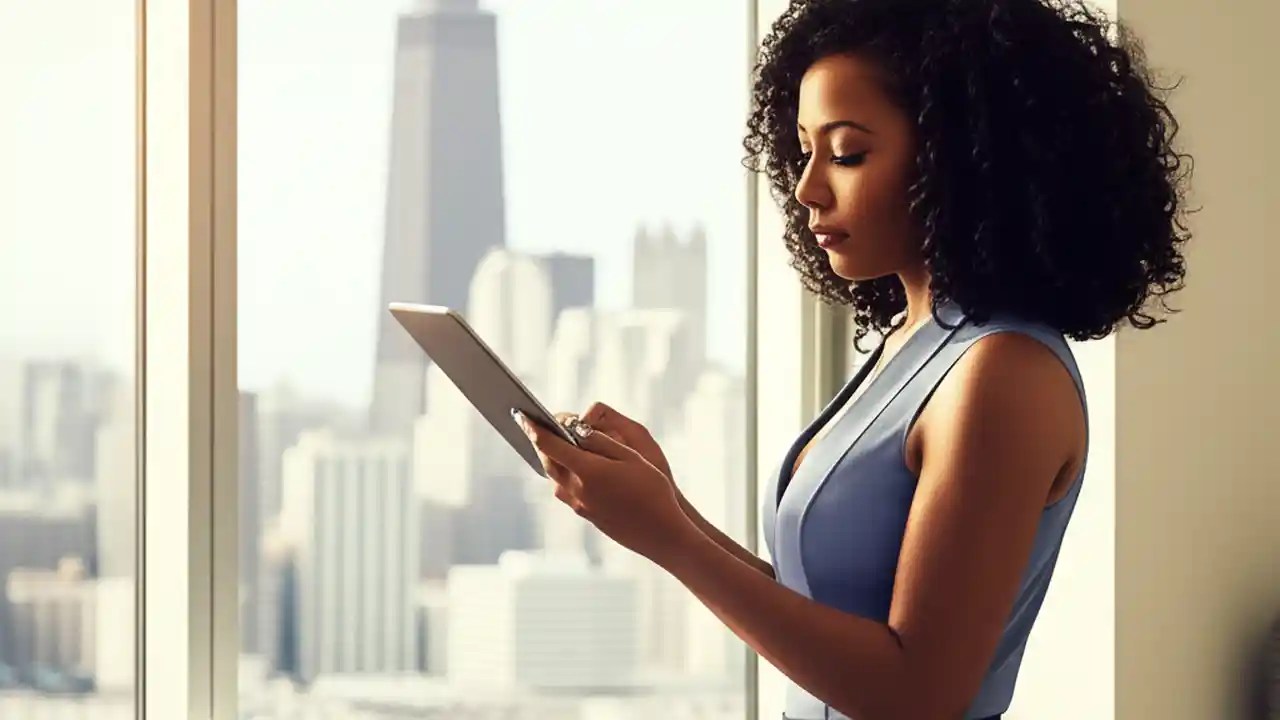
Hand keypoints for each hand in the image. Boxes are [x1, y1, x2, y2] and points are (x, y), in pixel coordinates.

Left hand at [514, 409, 696, 561]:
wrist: (659, 533)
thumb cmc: (651, 490)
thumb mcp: (630, 457)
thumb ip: (600, 441)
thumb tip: (576, 431)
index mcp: (587, 471)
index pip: (549, 444)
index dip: (533, 427)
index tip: (521, 415)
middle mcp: (576, 489)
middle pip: (547, 460)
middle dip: (541, 442)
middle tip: (538, 425)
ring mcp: (578, 505)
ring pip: (555, 476)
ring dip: (552, 458)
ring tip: (555, 443)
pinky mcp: (584, 514)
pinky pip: (564, 489)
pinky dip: (563, 473)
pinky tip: (574, 467)